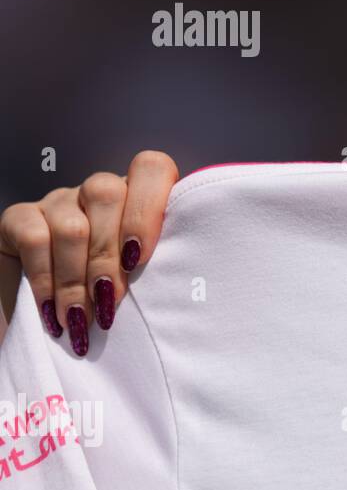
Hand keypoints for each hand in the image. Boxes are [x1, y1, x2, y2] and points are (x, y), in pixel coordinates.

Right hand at [0, 151, 179, 355]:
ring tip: (82, 319)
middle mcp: (99, 192)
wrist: (49, 322)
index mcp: (140, 198)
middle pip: (106, 194)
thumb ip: (161, 268)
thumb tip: (183, 288)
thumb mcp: (144, 282)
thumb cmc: (114, 301)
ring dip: (76, 280)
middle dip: (108, 256)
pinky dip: (46, 282)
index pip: (151, 167)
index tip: (139, 258)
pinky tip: (54, 314)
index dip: (148, 206)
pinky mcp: (20, 218)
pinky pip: (34, 239)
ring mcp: (59, 201)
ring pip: (71, 225)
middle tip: (109, 302)